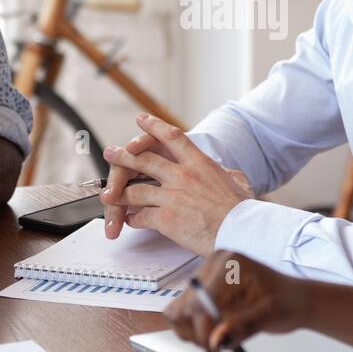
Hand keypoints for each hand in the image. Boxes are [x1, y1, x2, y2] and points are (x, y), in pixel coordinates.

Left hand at [99, 113, 251, 254]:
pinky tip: (130, 221)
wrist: (241, 231)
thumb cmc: (243, 212)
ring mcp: (173, 196)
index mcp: (200, 164)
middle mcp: (183, 175)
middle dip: (123, 156)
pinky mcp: (167, 218)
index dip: (154, 127)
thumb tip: (230, 174)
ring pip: (136, 190)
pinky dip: (133, 219)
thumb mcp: (239, 184)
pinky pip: (141, 216)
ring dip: (120, 192)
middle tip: (111, 152)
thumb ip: (230, 175)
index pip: (173, 138)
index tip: (141, 120)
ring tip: (109, 194)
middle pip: (144, 160)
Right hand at [164, 251, 312, 351]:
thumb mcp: (270, 316)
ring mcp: (204, 277)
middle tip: (220, 350)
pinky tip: (215, 335)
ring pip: (178, 312)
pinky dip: (194, 331)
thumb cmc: (287, 302)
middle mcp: (211, 266)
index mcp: (229, 264)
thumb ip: (242, 327)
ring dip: (194, 333)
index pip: (201, 301)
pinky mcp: (201, 291)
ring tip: (219, 341)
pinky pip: (182, 315)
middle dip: (199, 334)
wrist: (294, 299)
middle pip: (184, 308)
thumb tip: (216, 341)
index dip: (204, 331)